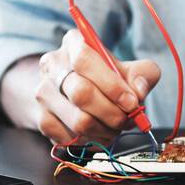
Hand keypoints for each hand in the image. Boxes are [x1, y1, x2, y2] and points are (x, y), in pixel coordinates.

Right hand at [34, 28, 161, 144]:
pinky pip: (71, 139)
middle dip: (112, 112)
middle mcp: (52, 66)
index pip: (85, 59)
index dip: (111, 84)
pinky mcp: (42, 120)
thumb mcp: (129, 67)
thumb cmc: (107, 77)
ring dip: (105, 130)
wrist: (75, 91)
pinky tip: (100, 133)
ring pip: (77, 120)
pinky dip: (92, 142)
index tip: (132, 102)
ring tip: (116, 127)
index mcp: (73, 43)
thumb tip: (138, 92)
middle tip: (127, 119)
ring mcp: (44, 93)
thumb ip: (142, 74)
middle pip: (81, 93)